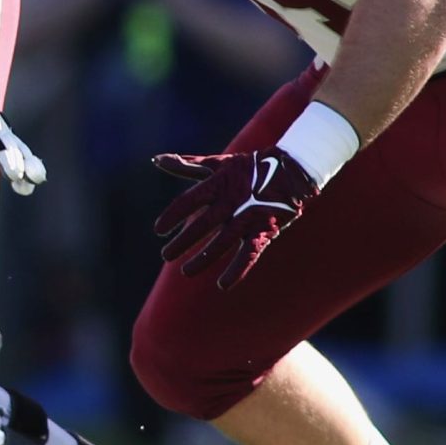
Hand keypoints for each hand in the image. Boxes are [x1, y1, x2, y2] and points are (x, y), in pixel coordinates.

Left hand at [151, 147, 317, 289]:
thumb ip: (186, 166)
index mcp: (218, 184)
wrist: (289, 172)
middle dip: (183, 241)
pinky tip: (222, 284)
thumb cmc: (247, 168)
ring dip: (203, 259)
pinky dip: (237, 270)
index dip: (172, 216)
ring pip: (222, 243)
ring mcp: (248, 217)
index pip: (188, 201)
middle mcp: (231, 201)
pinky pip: (248, 253)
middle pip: (202, 225)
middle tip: (166, 256)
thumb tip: (156, 160)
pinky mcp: (263, 231)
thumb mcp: (216, 164)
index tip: (158, 231)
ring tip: (185, 272)